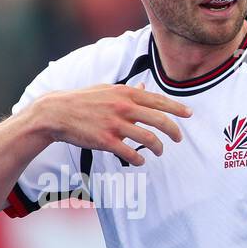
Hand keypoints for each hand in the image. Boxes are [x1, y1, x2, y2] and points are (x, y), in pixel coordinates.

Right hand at [37, 84, 190, 166]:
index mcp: (125, 93)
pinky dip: (139, 158)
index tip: (189, 114)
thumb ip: (127, 91)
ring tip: (159, 151)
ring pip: (148, 138)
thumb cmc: (83, 100)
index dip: (176, 108)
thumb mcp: (106, 90)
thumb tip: (144, 87)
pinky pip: (130, 152)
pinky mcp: (105, 141)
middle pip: (159, 120)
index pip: (158, 101)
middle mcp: (123, 107)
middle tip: (178, 138)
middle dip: (173, 131)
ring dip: (158, 147)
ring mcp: (114, 124)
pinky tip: (141, 160)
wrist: (57, 112)